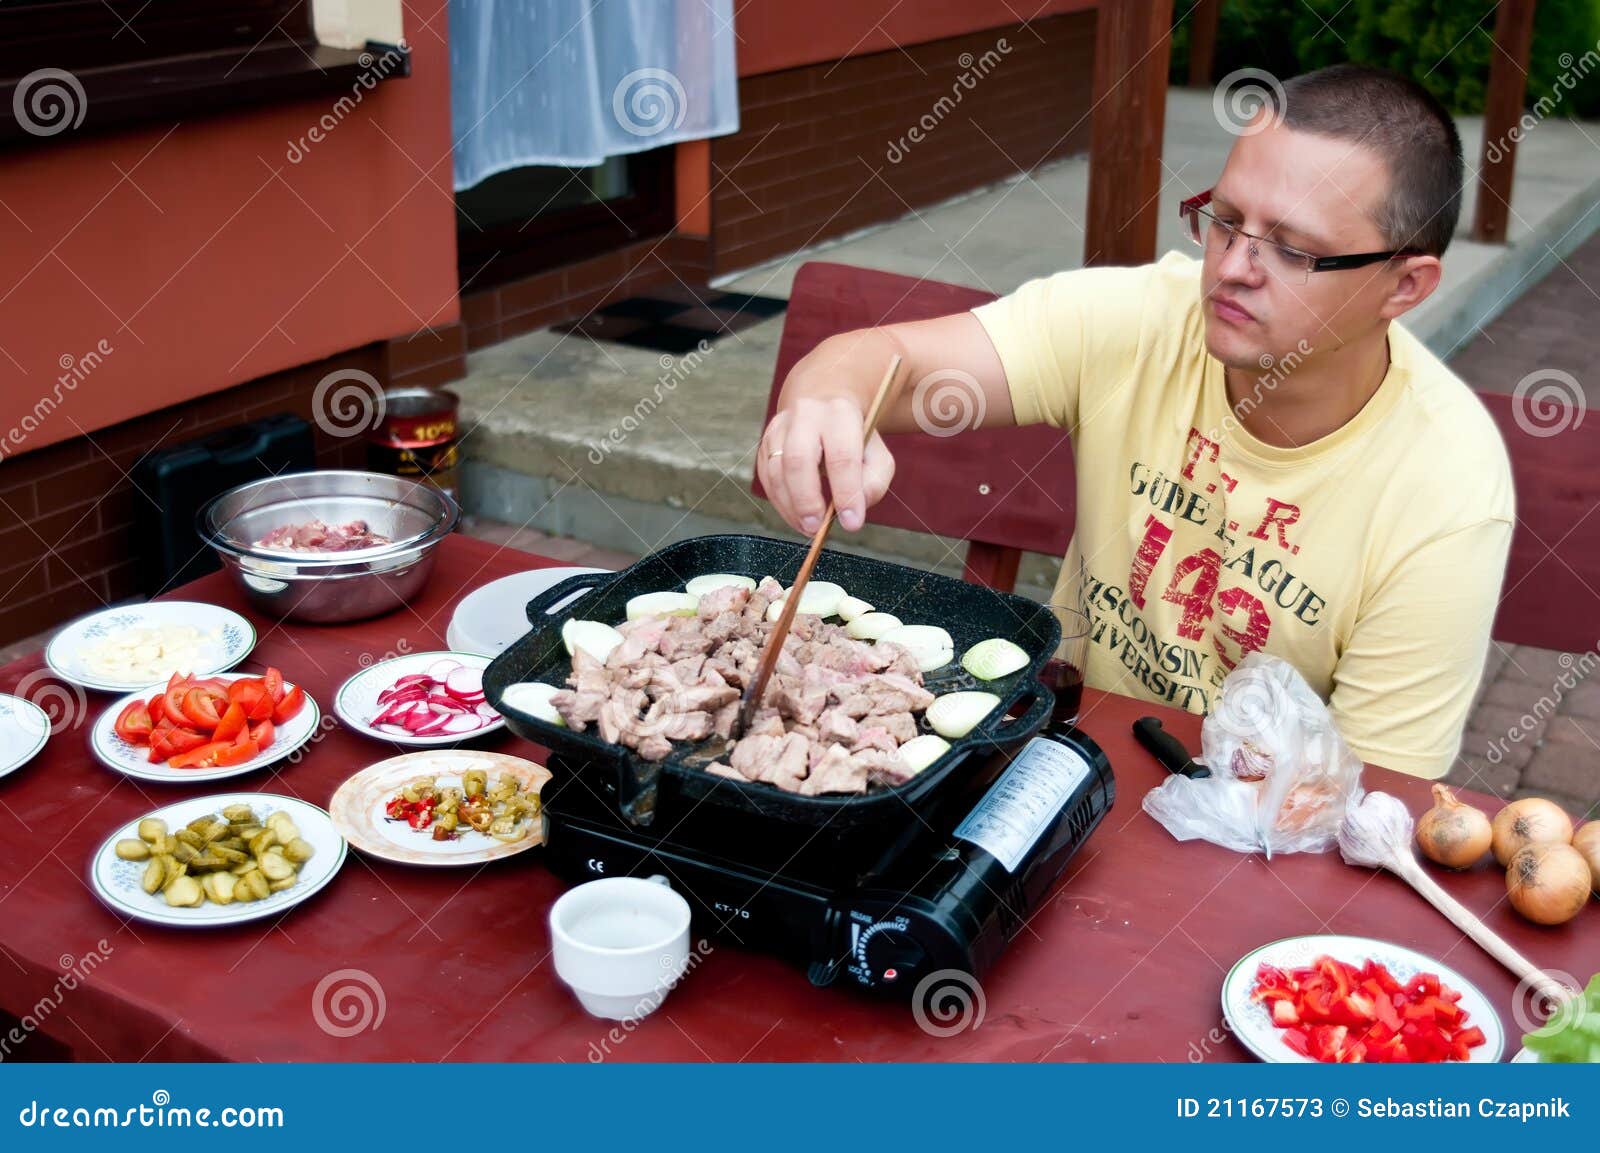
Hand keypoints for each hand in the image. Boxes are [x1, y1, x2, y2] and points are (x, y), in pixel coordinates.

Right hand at [757, 397, 895, 533]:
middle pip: (798, 459)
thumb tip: (854, 508)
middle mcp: (805, 415)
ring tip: (809, 528)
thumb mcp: (877, 455)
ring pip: (776, 471)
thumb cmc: (854, 439)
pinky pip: (766, 479)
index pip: (842, 456)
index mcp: (840, 414)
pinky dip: (780, 504)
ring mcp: (780, 428)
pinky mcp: (765, 443)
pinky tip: (797, 518)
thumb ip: (874, 482)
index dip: (846, 492)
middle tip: (817, 528)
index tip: (852, 522)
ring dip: (790, 507)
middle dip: (807, 500)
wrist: (824, 407)